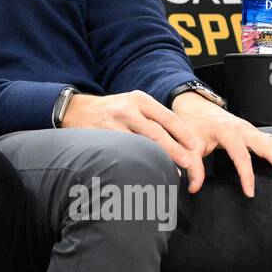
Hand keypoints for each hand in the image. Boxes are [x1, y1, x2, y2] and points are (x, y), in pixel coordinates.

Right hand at [61, 90, 206, 190]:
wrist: (78, 110)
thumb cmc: (112, 110)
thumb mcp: (132, 104)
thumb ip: (152, 117)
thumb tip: (179, 141)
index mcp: (140, 99)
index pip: (168, 117)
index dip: (183, 133)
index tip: (194, 147)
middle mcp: (128, 109)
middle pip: (157, 132)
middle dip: (175, 149)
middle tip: (189, 163)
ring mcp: (114, 123)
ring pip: (141, 144)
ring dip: (158, 159)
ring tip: (172, 172)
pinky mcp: (103, 136)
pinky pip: (125, 151)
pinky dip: (138, 162)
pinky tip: (147, 170)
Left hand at [170, 92, 271, 196]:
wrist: (194, 106)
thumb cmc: (192, 126)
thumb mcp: (189, 145)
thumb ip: (193, 166)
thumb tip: (193, 187)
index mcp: (227, 132)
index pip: (240, 157)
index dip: (246, 176)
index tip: (251, 193)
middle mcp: (242, 129)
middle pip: (264, 146)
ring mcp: (249, 128)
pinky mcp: (251, 131)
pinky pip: (271, 135)